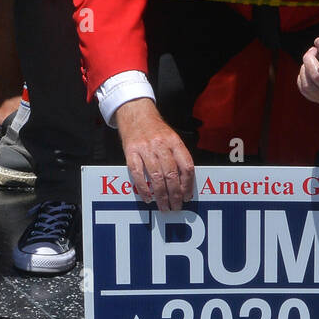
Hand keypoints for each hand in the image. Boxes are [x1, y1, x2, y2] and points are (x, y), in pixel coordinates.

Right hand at [114, 97, 194, 211]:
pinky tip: (148, 198)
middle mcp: (161, 145)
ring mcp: (145, 148)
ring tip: (164, 206)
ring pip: (156, 177)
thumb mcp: (172, 138)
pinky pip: (138, 174)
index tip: (187, 196)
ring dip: (161, 196)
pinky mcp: (131, 152)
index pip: (186, 166)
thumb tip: (184, 184)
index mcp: (174, 142)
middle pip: (171, 175)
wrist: (135, 112)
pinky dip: (143, 189)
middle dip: (175, 195)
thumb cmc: (155, 129)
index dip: (188, 185)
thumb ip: (178, 158)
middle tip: (176, 206)